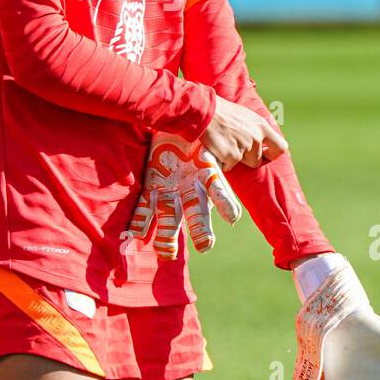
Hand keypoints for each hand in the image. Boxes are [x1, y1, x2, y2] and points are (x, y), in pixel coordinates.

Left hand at [125, 131, 241, 258]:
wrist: (171, 125)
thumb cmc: (194, 135)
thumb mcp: (207, 138)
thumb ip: (218, 143)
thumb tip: (245, 155)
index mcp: (208, 180)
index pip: (220, 194)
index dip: (227, 205)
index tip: (232, 218)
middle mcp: (191, 192)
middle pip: (197, 215)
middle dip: (201, 231)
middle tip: (205, 246)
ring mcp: (170, 193)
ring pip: (170, 219)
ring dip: (168, 237)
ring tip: (166, 254)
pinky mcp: (151, 188)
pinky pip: (144, 208)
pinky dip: (140, 222)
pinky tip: (135, 234)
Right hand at [201, 95, 287, 170]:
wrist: (205, 111)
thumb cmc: (223, 112)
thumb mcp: (246, 116)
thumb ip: (256, 129)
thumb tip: (261, 141)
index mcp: (262, 126)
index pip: (280, 147)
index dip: (273, 154)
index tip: (265, 155)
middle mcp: (256, 137)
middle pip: (258, 160)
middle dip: (247, 159)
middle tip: (235, 149)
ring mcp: (245, 147)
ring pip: (242, 163)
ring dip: (234, 158)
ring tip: (224, 144)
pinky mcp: (232, 156)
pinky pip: (228, 165)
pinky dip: (222, 161)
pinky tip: (217, 148)